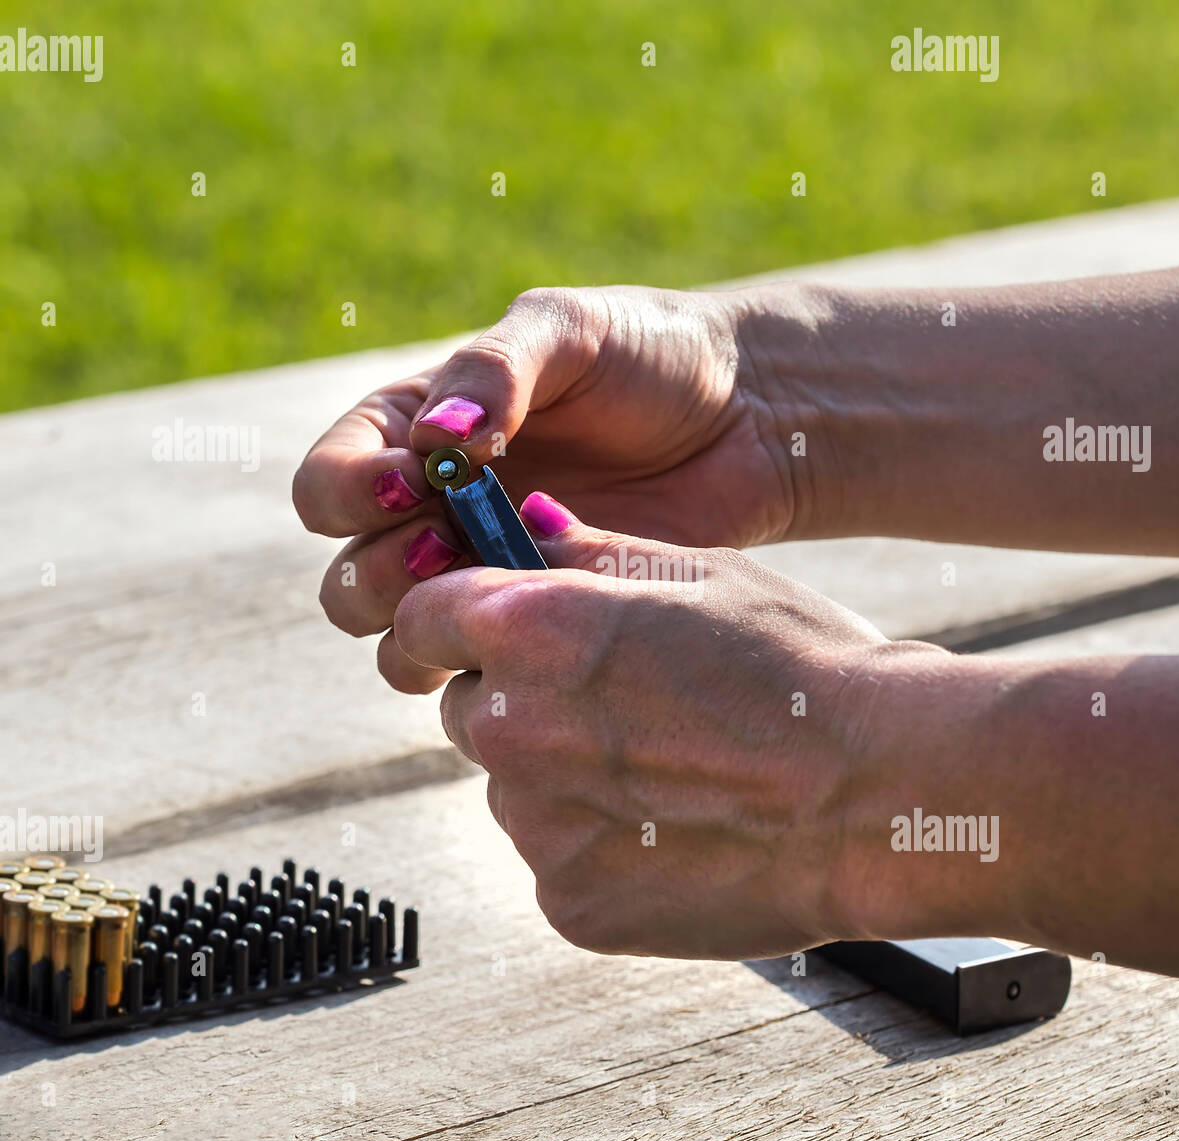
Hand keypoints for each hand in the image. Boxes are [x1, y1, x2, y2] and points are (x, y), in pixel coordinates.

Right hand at [294, 285, 801, 658]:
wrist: (744, 421)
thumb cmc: (650, 356)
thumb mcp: (568, 331)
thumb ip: (494, 368)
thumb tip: (431, 438)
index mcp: (414, 433)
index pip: (327, 484)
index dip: (349, 493)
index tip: (416, 481)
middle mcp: (432, 514)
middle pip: (347, 578)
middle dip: (382, 573)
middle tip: (451, 548)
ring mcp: (484, 577)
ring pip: (396, 639)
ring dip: (420, 629)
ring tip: (497, 591)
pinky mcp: (540, 622)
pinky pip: (476, 665)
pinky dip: (484, 660)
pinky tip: (542, 624)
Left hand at [392, 494, 898, 959]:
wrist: (879, 795)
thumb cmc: (804, 665)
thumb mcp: (700, 572)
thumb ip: (588, 551)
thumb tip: (524, 529)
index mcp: (530, 627)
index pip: (422, 618)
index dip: (458, 621)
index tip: (496, 632)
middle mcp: (511, 727)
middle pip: (471, 709)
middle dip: (521, 701)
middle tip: (622, 705)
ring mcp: (536, 827)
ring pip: (516, 789)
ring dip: (562, 778)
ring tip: (671, 773)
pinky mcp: (570, 902)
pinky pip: (560, 859)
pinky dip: (601, 848)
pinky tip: (680, 831)